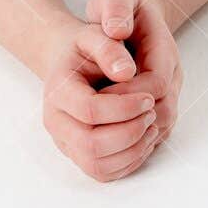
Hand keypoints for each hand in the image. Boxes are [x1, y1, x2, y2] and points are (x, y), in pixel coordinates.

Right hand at [41, 18, 160, 181]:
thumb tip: (127, 72)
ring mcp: (65, 142)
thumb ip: (109, 48)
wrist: (72, 64)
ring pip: (97, 165)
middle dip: (130, 132)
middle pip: (92, 145)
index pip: (90, 110)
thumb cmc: (85, 49)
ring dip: (132, 150)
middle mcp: (56, 122)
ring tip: (151, 125)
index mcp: (58, 91)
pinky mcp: (78, 155)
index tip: (149, 97)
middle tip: (152, 112)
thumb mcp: (94, 34)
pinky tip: (143, 138)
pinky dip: (128, 162)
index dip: (124, 108)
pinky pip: (103, 173)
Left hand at [85, 0, 182, 147]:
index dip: (128, 93)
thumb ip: (114, 8)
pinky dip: (132, 139)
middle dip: (128, 119)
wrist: (130, 16)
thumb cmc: (117, 9)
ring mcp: (169, 94)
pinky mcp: (159, 108)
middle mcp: (173, 76)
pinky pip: (154, 135)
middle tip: (95, 116)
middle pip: (163, 112)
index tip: (99, 91)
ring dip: (129, 132)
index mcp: (164, 50)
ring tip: (97, 125)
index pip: (156, 84)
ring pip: (160, 128)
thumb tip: (117, 30)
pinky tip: (104, 131)